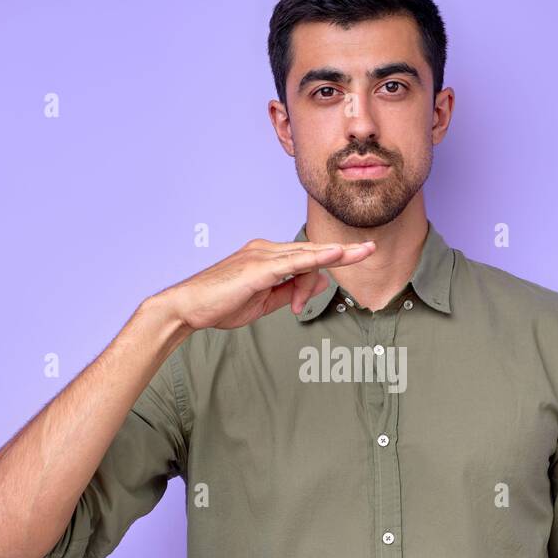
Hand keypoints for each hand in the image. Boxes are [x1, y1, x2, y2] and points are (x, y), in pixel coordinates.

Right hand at [156, 238, 375, 331]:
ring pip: (307, 255)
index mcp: (266, 257)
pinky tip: (337, 254)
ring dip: (337, 256)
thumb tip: (318, 284)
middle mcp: (265, 250)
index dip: (319, 275)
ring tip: (362, 253)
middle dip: (343, 252)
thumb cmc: (220, 305)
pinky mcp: (259, 268)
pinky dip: (317, 257)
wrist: (187, 308)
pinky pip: (294, 261)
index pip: (304, 260)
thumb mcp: (265, 301)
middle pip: (311, 252)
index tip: (322, 288)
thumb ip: (291, 291)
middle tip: (369, 250)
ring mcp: (262, 256)